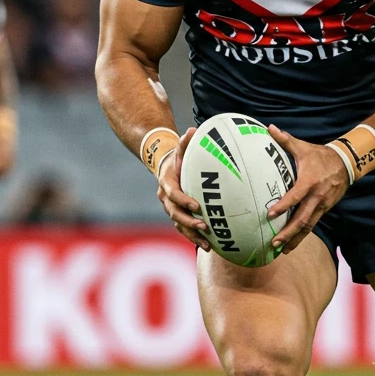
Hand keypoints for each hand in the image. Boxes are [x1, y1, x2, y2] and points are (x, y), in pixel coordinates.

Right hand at [157, 127, 209, 250]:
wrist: (165, 168)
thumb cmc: (178, 158)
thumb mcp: (180, 149)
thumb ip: (185, 142)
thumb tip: (193, 130)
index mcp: (167, 183)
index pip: (173, 194)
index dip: (184, 201)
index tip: (197, 206)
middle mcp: (166, 198)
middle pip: (175, 213)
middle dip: (189, 221)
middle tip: (204, 226)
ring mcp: (171, 208)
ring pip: (179, 224)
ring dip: (192, 234)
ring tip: (207, 243)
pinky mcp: (177, 215)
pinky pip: (184, 229)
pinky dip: (194, 237)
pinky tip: (209, 245)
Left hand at [266, 124, 349, 253]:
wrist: (347, 163)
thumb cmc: (321, 155)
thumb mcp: (304, 147)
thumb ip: (285, 140)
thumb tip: (269, 128)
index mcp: (309, 182)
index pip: (294, 197)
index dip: (283, 206)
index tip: (269, 214)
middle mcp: (316, 197)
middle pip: (302, 219)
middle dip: (288, 232)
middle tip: (274, 242)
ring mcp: (322, 205)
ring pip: (308, 226)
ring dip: (295, 239)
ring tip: (283, 250)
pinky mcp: (324, 210)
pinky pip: (312, 225)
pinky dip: (302, 235)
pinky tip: (292, 244)